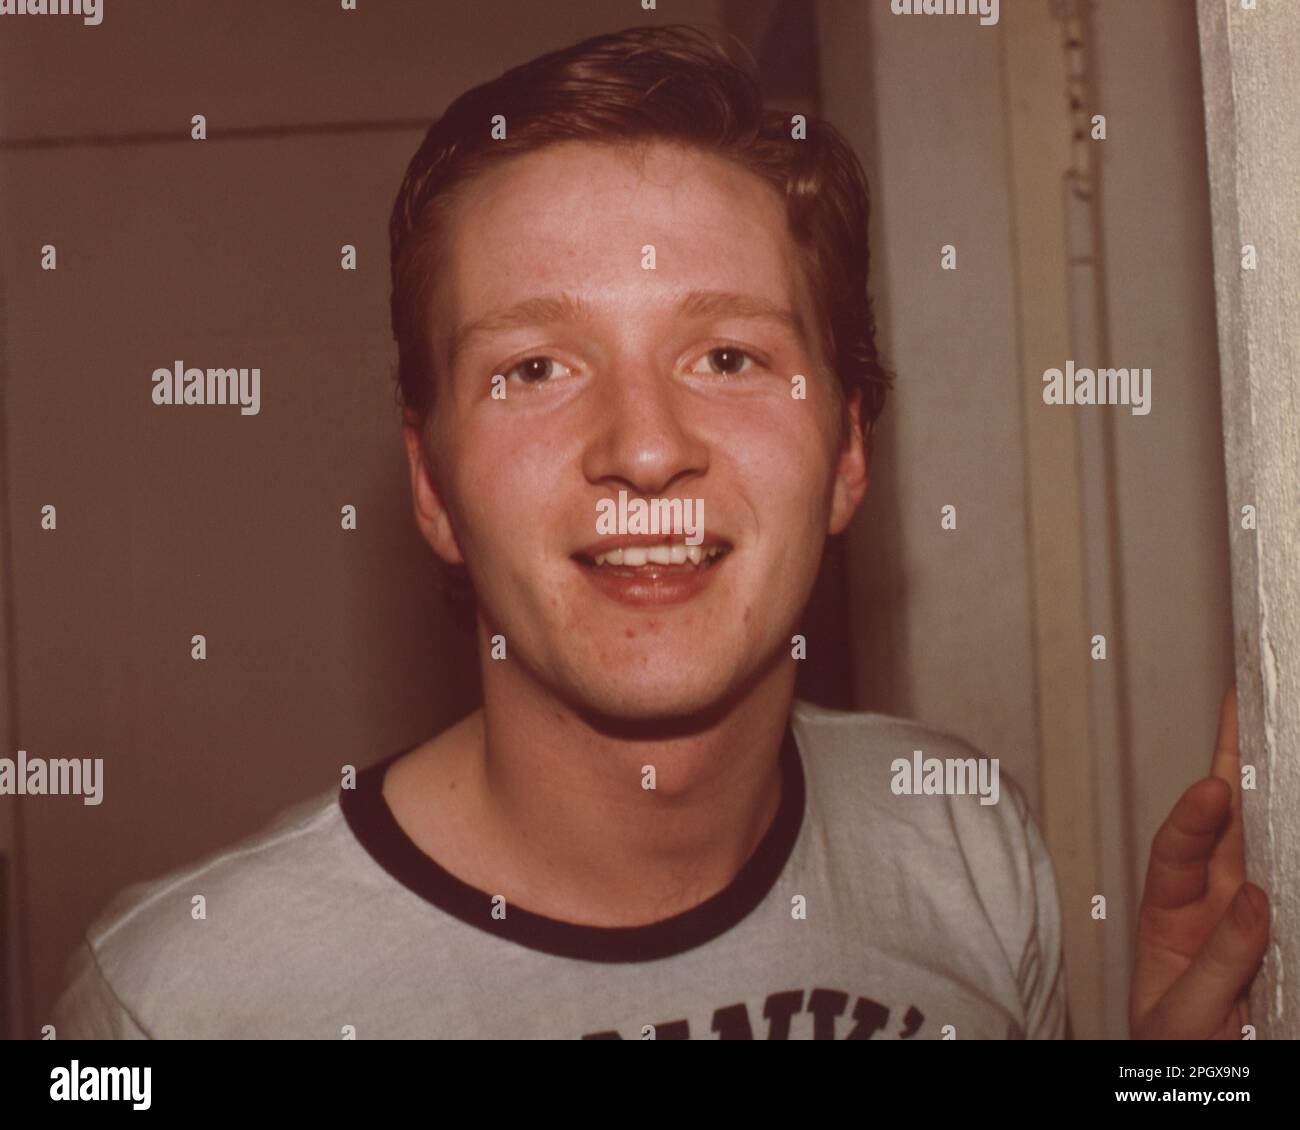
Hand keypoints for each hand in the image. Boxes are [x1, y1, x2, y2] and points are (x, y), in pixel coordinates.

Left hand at [1130, 684, 1269, 1038]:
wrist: (1204, 1078)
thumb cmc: (1178, 1049)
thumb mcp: (1184, 1014)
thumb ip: (1217, 961)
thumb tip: (1257, 899)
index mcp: (1169, 913)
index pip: (1176, 850)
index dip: (1193, 817)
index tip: (1213, 789)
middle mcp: (1211, 899)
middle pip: (1222, 822)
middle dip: (1232, 764)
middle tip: (1244, 705)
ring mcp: (1250, 910)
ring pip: (1264, 839)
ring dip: (1273, 790)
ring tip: (1283, 734)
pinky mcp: (1285, 932)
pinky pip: (1295, 879)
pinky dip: (1296, 841)